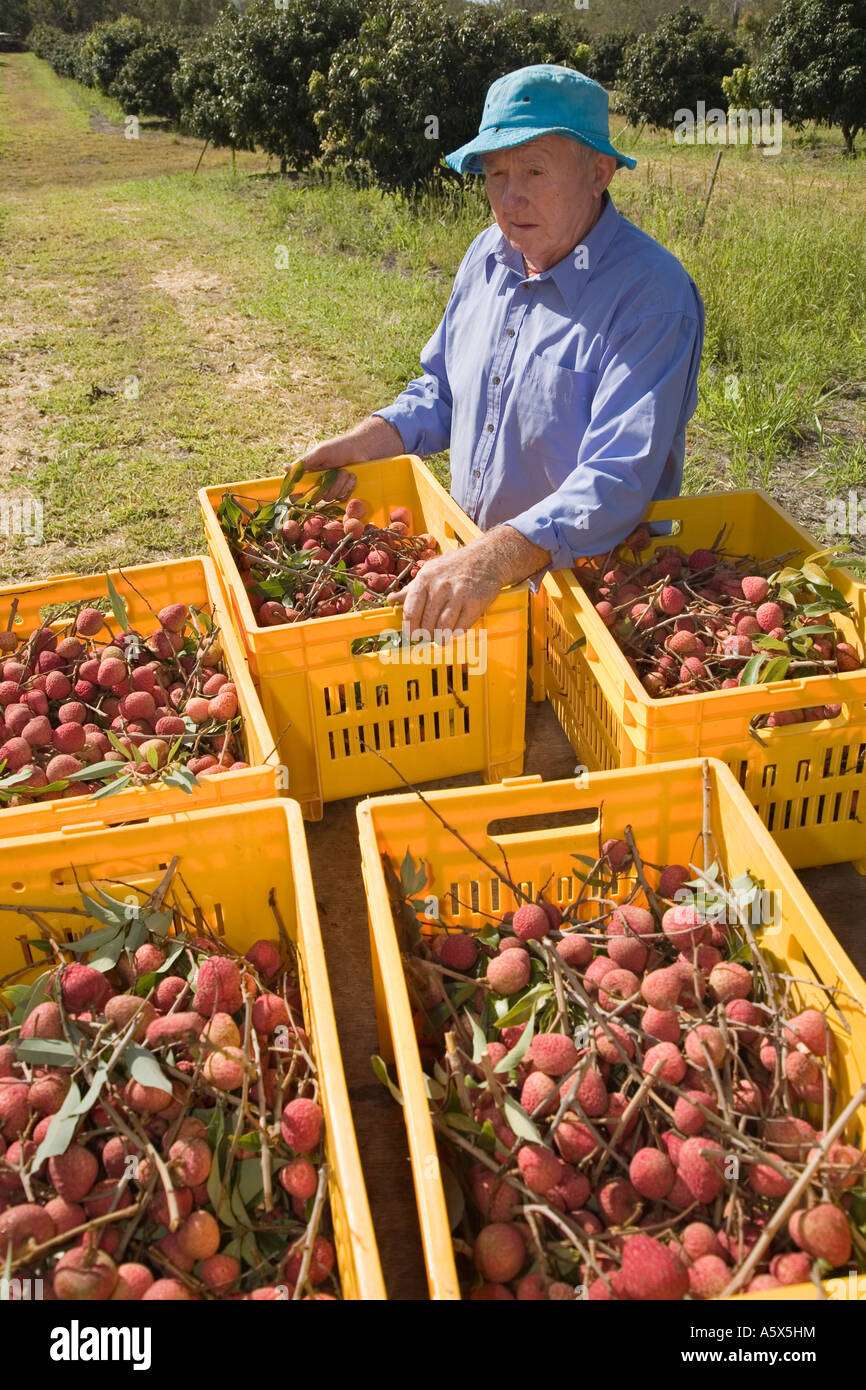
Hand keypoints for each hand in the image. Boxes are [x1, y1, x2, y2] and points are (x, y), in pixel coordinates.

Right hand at [291, 416, 405, 504]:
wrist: (361, 449)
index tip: (299, 496)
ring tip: (347, 471)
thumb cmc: (339, 448)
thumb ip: (304, 462)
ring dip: (340, 484)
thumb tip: (285, 468)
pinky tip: (353, 477)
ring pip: (330, 499)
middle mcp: (317, 485)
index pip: (296, 493)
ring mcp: (331, 491)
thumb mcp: (320, 452)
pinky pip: (342, 498)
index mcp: (308, 476)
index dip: (296, 497)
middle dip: (327, 485)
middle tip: (339, 471)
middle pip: (314, 498)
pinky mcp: (343, 493)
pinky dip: (348, 487)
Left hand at [399, 525, 548, 635]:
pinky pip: (461, 627)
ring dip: (439, 637)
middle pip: (426, 623)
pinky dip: (455, 633)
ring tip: (440, 638)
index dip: (409, 628)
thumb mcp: (430, 571)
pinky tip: (454, 631)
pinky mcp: (475, 603)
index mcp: (424, 579)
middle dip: (425, 635)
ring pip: (442, 628)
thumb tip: (390, 600)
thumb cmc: (455, 566)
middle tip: (427, 637)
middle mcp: (440, 587)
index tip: (411, 636)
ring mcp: (458, 595)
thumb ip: (410, 589)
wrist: (487, 557)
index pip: (410, 612)